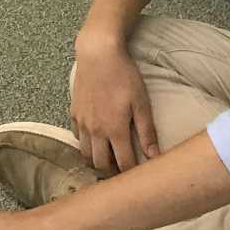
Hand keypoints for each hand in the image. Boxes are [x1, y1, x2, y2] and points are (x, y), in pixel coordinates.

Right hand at [71, 36, 158, 175]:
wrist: (98, 55)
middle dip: (112, 171)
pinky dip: (86, 143)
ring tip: (108, 156)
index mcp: (115, 130)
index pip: (123, 163)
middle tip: (123, 167)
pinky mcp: (74, 114)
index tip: (139, 175)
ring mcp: (82, 123)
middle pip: (100, 164)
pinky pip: (77, 137)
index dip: (132, 172)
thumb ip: (147, 132)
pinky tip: (96, 138)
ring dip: (96, 159)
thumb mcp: (141, 103)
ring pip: (85, 154)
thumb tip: (154, 156)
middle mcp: (96, 131)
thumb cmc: (124, 76)